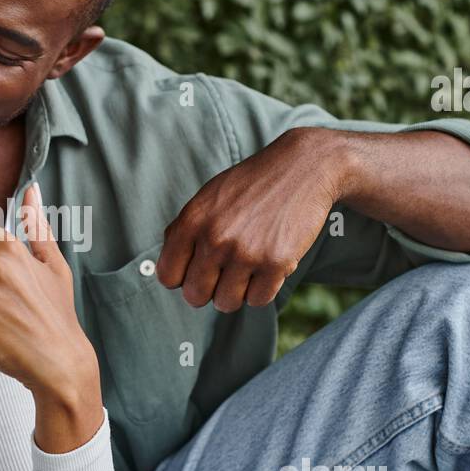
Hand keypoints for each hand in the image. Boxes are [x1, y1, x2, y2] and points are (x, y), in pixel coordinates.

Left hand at [157, 126, 344, 310]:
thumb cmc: (251, 185)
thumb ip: (184, 230)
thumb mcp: (207, 197)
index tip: (197, 270)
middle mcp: (214, 238)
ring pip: (226, 303)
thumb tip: (166, 270)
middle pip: (195, 296)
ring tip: (247, 269)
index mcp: (192, 221)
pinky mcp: (276, 263)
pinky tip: (268, 267)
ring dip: (237, 292)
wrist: (302, 167)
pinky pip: (258, 300)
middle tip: (224, 274)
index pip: (167, 276)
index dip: (182, 278)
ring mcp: (245, 253)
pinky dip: (263, 289)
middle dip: (208, 290)